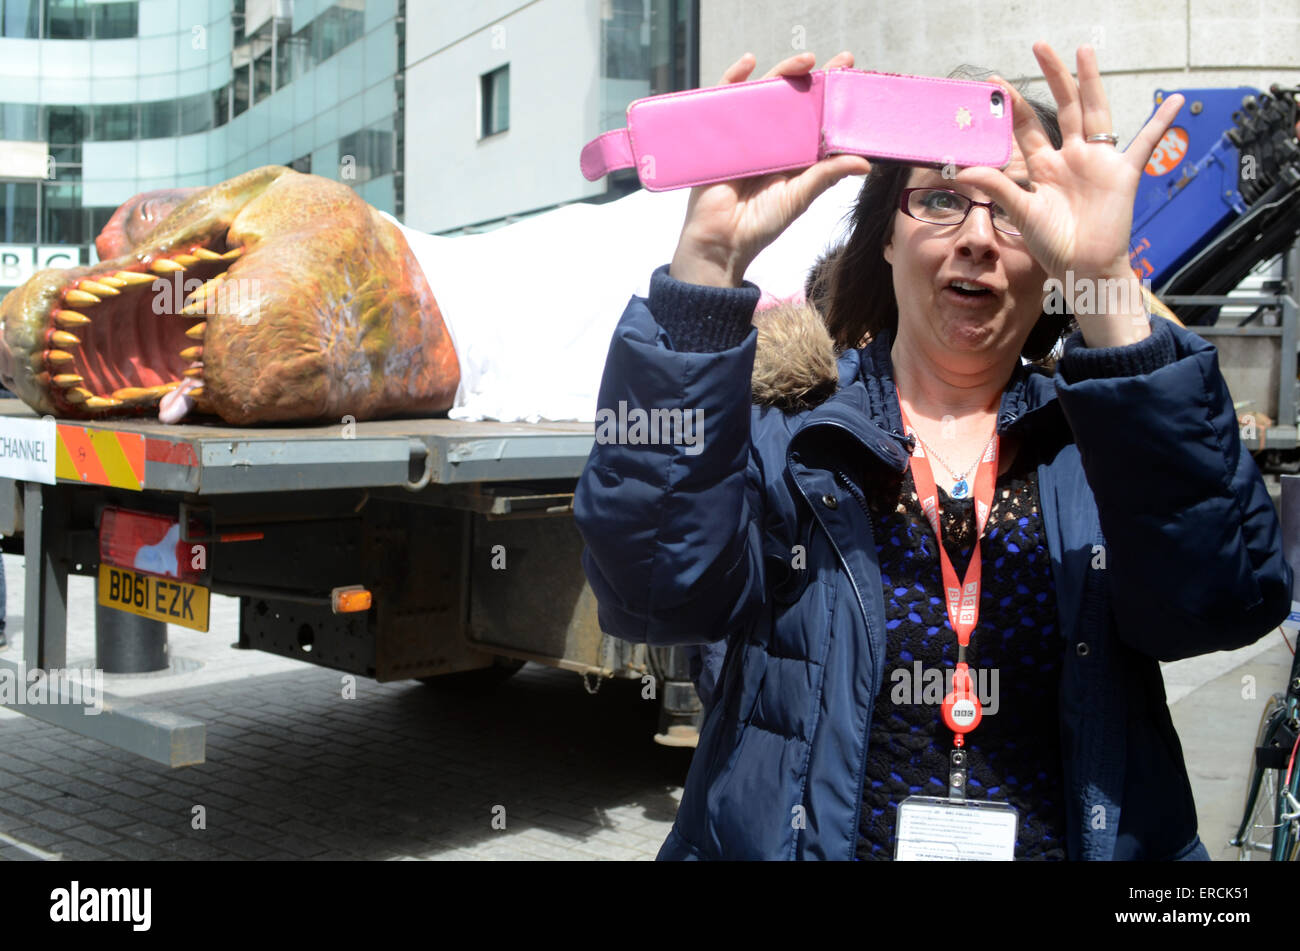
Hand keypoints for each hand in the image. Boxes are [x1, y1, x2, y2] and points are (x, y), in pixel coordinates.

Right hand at [669, 51, 872, 287]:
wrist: (721, 241)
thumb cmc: (760, 224)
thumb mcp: (799, 197)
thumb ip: (827, 176)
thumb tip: (866, 162)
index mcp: (794, 154)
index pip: (816, 118)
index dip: (832, 98)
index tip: (852, 77)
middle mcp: (772, 140)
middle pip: (793, 99)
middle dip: (815, 77)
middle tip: (838, 62)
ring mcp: (745, 134)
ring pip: (765, 94)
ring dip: (784, 71)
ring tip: (806, 60)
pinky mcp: (719, 133)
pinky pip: (725, 100)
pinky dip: (734, 78)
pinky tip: (749, 63)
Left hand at [954, 42, 1184, 345]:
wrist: (1084, 268)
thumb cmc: (1054, 245)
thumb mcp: (1023, 212)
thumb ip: (998, 187)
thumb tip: (962, 170)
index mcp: (1044, 167)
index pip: (1026, 126)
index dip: (1012, 104)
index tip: (994, 81)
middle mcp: (1071, 157)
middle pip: (1063, 107)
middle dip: (1053, 77)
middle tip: (1040, 46)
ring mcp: (1098, 162)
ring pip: (1095, 112)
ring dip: (1091, 82)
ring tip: (1085, 51)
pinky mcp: (1124, 174)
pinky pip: (1146, 144)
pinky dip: (1161, 124)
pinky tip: (1176, 102)